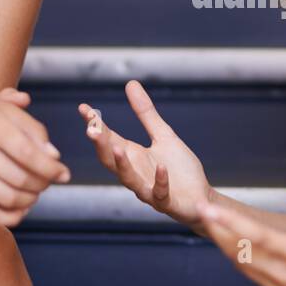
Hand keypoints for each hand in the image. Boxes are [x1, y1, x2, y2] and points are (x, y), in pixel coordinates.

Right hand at [0, 87, 70, 227]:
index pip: (29, 151)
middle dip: (42, 185)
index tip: (63, 173)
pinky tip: (19, 210)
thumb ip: (29, 123)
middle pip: (21, 177)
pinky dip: (8, 217)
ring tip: (34, 194)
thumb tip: (52, 153)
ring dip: (29, 201)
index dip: (51, 167)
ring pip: (8, 197)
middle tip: (47, 184)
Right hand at [77, 80, 210, 227]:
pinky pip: (160, 193)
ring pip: (129, 179)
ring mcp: (148, 190)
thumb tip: (130, 83)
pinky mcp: (167, 202)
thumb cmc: (179, 169)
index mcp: (132, 157)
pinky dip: (160, 181)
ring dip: (122, 166)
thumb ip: (145, 113)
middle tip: (91, 129)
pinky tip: (162, 167)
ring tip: (118, 149)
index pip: (108, 139)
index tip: (83, 108)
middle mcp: (135, 174)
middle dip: (101, 145)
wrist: (201, 199)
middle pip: (111, 160)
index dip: (96, 124)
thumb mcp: (164, 136)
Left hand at [198, 180, 285, 285]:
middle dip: (220, 231)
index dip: (230, 223)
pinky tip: (237, 247)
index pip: (257, 237)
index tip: (210, 210)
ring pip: (246, 268)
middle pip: (242, 253)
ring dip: (228, 246)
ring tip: (213, 225)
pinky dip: (245, 262)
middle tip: (202, 211)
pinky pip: (257, 280)